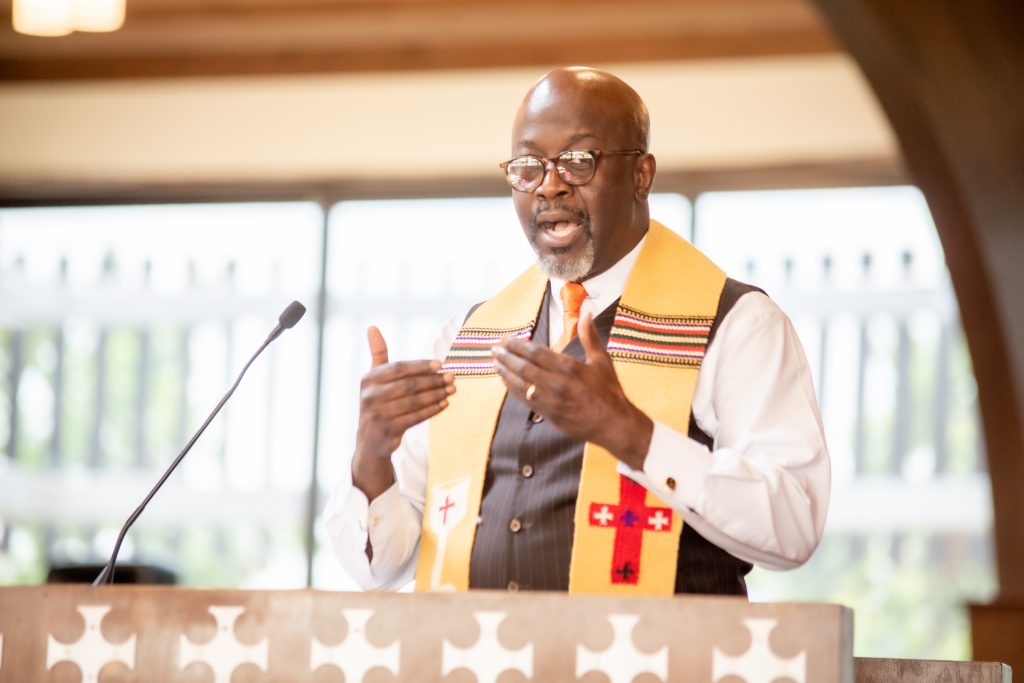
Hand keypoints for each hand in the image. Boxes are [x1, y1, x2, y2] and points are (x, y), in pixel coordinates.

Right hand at [352, 326, 454, 500]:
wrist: (370, 441)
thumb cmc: (378, 402)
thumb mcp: (373, 378)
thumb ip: (377, 353)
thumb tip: (372, 326)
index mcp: (368, 379)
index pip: (398, 368)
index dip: (420, 366)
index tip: (439, 364)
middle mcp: (370, 396)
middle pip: (408, 385)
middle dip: (433, 380)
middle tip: (452, 377)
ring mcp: (378, 415)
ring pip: (414, 402)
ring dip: (436, 394)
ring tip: (452, 389)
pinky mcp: (388, 431)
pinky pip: (415, 418)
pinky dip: (432, 410)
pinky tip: (444, 403)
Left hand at [491, 311, 652, 469]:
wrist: (613, 424)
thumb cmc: (609, 391)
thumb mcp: (601, 360)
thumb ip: (589, 336)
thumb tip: (586, 312)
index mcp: (570, 368)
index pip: (536, 353)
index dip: (518, 345)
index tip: (506, 340)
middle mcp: (558, 383)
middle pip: (524, 367)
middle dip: (507, 357)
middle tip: (494, 348)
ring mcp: (551, 401)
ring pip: (521, 384)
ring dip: (506, 372)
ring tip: (495, 362)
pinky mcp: (548, 415)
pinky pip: (525, 400)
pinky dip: (513, 389)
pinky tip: (505, 381)